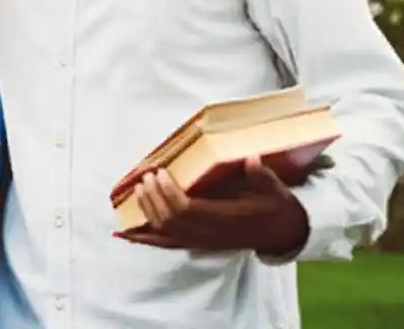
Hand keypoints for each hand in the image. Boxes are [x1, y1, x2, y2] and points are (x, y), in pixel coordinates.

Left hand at [114, 156, 308, 255]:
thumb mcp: (274, 189)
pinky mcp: (197, 243)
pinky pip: (165, 244)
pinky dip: (142, 238)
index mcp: (225, 219)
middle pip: (170, 221)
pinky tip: (122, 233)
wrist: (281, 232)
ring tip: (138, 190)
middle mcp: (209, 234)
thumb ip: (261, 176)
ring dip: (146, 213)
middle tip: (146, 177)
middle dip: (154, 198)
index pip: (187, 210)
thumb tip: (252, 159)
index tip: (160, 173)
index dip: (169, 193)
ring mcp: (202, 241)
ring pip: (164, 233)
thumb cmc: (275, 206)